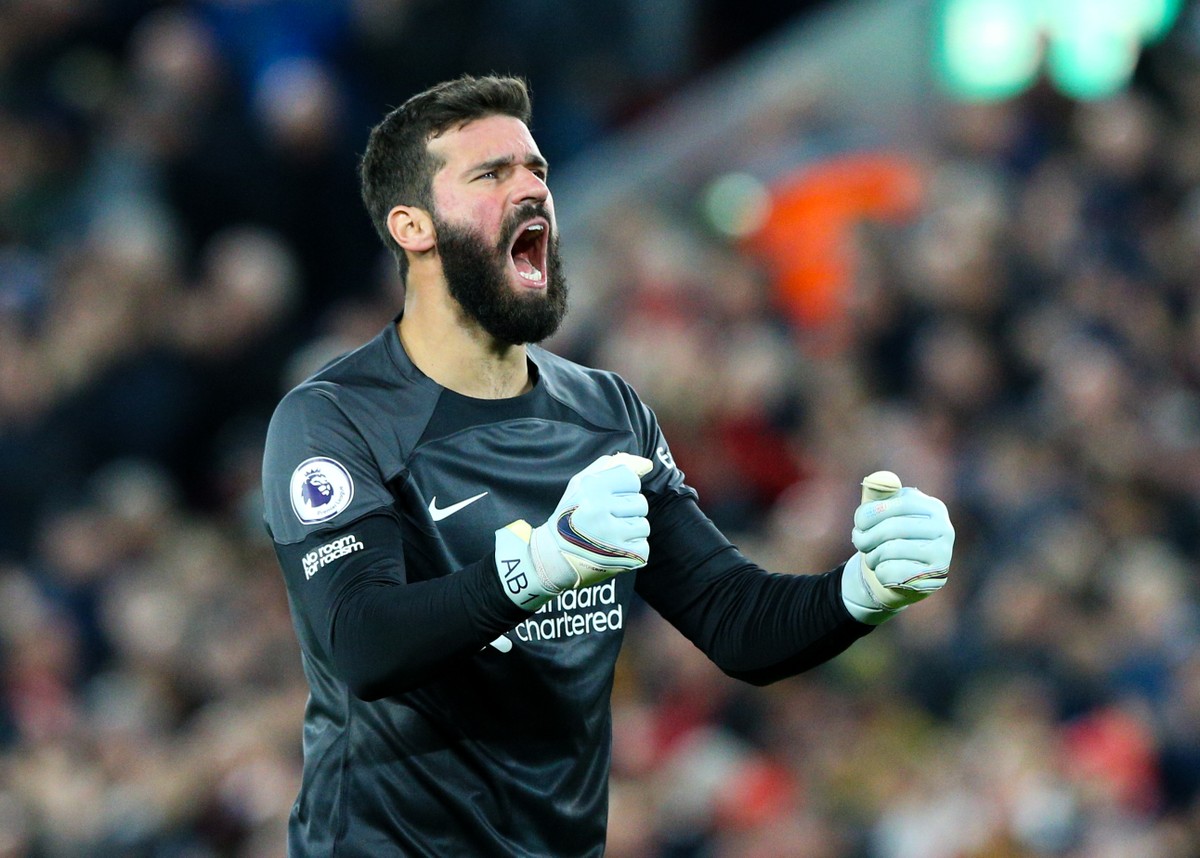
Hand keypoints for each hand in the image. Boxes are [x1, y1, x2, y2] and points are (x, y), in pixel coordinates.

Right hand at [495, 453, 651, 608]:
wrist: (554, 555)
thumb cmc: (571, 513)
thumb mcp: (582, 483)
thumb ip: (613, 466)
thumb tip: (648, 464)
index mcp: (592, 487)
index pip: (631, 479)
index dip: (622, 489)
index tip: (607, 500)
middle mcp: (600, 509)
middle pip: (640, 503)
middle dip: (626, 511)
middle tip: (605, 520)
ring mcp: (611, 535)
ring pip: (643, 525)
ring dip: (629, 531)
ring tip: (608, 535)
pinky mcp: (622, 557)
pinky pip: (643, 546)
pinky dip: (631, 550)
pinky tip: (611, 550)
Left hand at [841, 486, 953, 622]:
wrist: (899, 578)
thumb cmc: (888, 539)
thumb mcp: (881, 514)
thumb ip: (877, 494)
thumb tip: (876, 480)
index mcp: (933, 508)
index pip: (899, 503)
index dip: (871, 512)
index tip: (859, 524)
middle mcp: (945, 529)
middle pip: (892, 528)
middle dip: (866, 537)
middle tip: (860, 543)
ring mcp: (943, 555)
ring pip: (890, 551)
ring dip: (872, 556)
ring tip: (873, 558)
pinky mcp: (935, 579)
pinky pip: (893, 573)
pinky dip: (880, 573)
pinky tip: (885, 572)